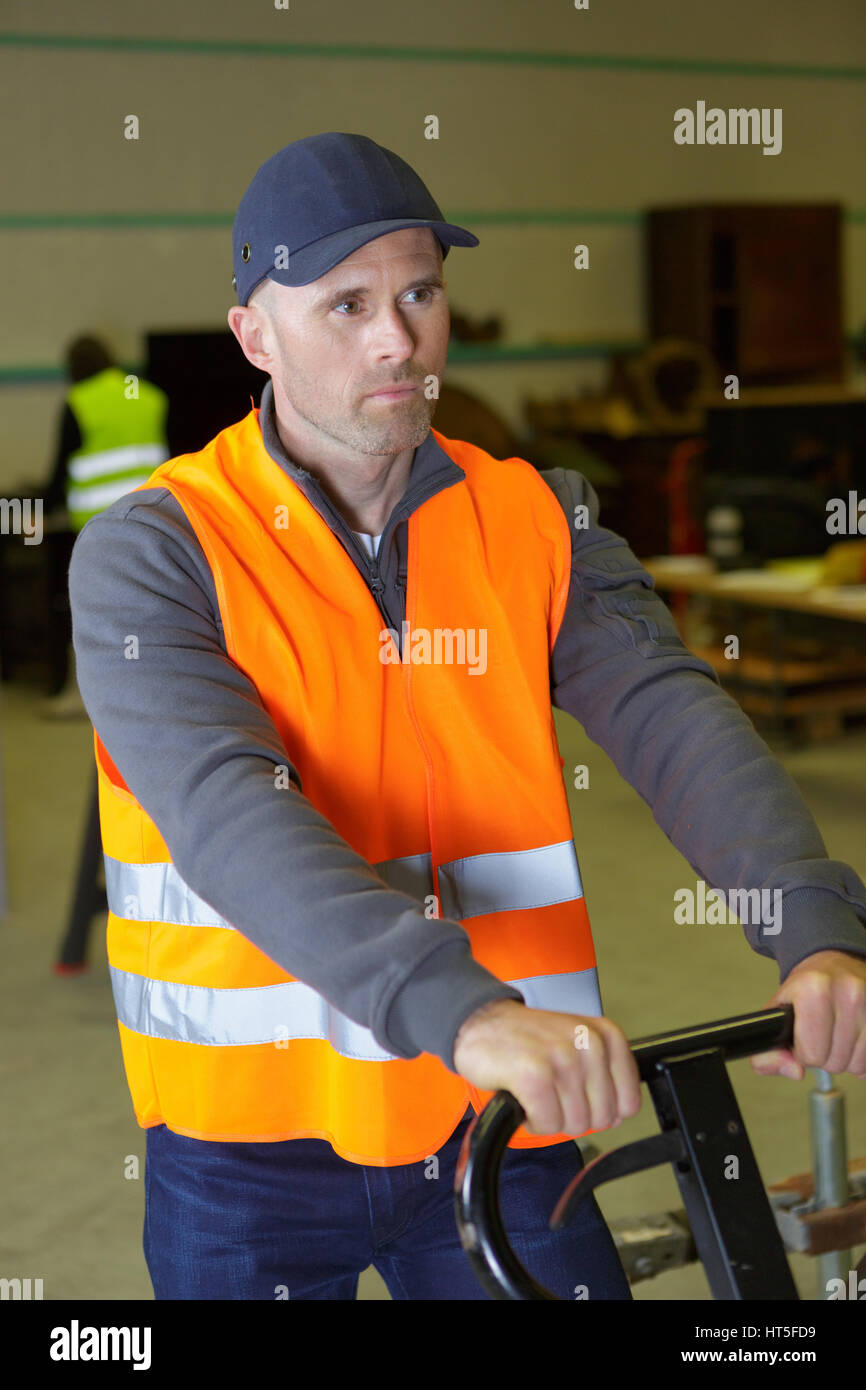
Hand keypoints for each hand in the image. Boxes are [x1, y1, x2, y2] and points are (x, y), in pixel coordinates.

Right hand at [452, 998, 641, 1135]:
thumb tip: (617, 1116)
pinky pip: (548, 1125)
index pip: (629, 1103)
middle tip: (551, 1092)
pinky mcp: (535, 1075)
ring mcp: (563, 1058)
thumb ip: (605, 1076)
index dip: (600, 1109)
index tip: (577, 1094)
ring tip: (535, 1091)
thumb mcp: (579, 1044)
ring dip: (550, 1118)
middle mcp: (590, 1043)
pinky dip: (532, 1121)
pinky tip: (522, 1097)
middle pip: (601, 1119)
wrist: (480, 1022)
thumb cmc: (529, 1039)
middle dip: (573, 1116)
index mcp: (607, 1035)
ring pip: (574, 1125)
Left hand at [750, 950, 865, 1080]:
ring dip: (845, 1058)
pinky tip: (853, 1038)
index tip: (802, 1038)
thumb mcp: (776, 1011)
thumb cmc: (806, 987)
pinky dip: (862, 1057)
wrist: (835, 961)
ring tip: (837, 1034)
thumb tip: (794, 1072)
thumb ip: (769, 1051)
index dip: (802, 1053)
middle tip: (820, 1034)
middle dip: (824, 1056)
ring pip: (857, 1065)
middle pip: (835, 1063)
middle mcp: (848, 992)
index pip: (811, 1054)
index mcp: (814, 989)